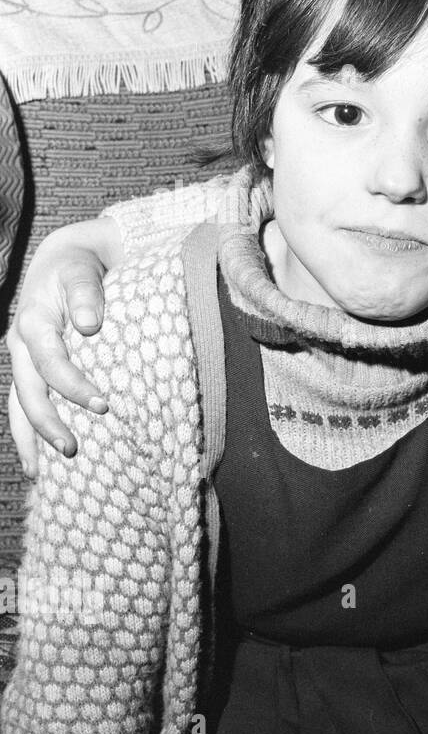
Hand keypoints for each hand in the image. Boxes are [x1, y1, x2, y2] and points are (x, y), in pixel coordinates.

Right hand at [5, 219, 118, 471]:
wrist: (65, 260)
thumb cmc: (80, 267)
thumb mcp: (82, 271)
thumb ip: (87, 294)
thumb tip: (90, 325)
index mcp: (34, 322)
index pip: (51, 362)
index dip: (72, 386)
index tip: (102, 405)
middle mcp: (22, 344)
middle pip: (28, 391)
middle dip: (48, 423)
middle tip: (73, 450)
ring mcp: (22, 359)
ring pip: (18, 404)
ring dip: (30, 437)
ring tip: (41, 472)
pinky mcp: (30, 368)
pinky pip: (23, 404)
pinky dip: (29, 431)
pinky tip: (38, 462)